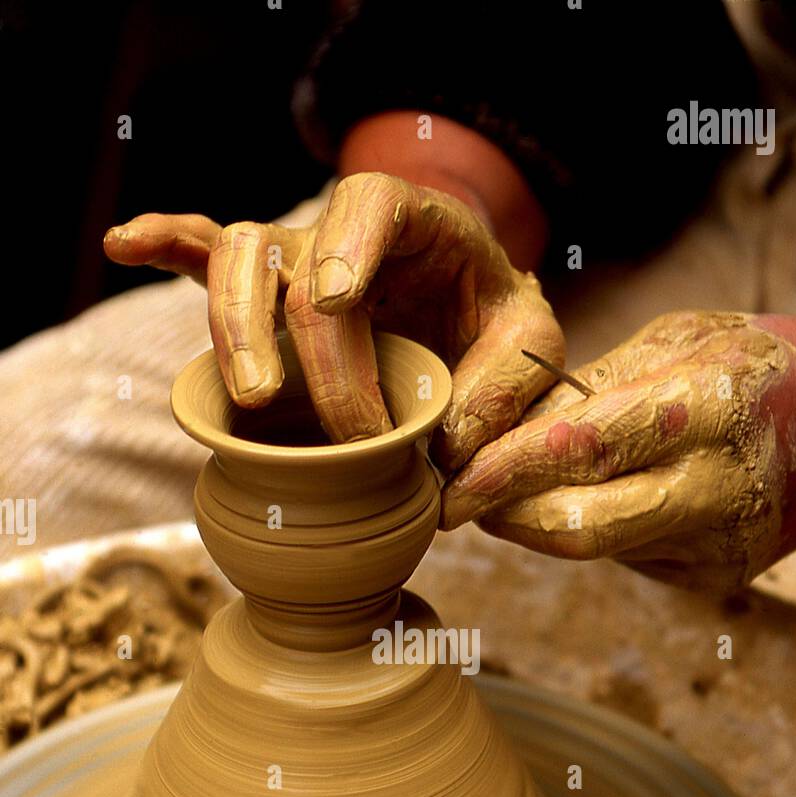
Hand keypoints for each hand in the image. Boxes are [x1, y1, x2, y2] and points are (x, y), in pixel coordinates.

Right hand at [104, 174, 563, 463]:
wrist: (473, 320)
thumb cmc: (498, 327)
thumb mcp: (533, 352)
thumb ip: (506, 392)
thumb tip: (445, 455)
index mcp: (418, 222)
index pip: (372, 204)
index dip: (348, 245)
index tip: (338, 303)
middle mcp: (343, 236)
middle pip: (292, 262)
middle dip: (295, 344)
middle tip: (316, 419)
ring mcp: (296, 259)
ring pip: (236, 262)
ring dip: (231, 327)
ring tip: (248, 393)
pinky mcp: (266, 293)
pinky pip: (201, 253)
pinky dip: (163, 246)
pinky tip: (124, 246)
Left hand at [441, 311, 795, 592]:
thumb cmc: (753, 362)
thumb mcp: (677, 341)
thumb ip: (592, 389)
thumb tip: (505, 430)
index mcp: (704, 409)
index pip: (580, 450)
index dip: (505, 469)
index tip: (452, 479)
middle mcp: (714, 486)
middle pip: (579, 527)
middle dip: (507, 516)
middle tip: (463, 499)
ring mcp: (716, 542)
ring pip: (595, 549)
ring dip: (540, 523)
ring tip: (512, 492)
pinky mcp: (712, 575)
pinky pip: (626, 556)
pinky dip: (593, 529)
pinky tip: (593, 500)